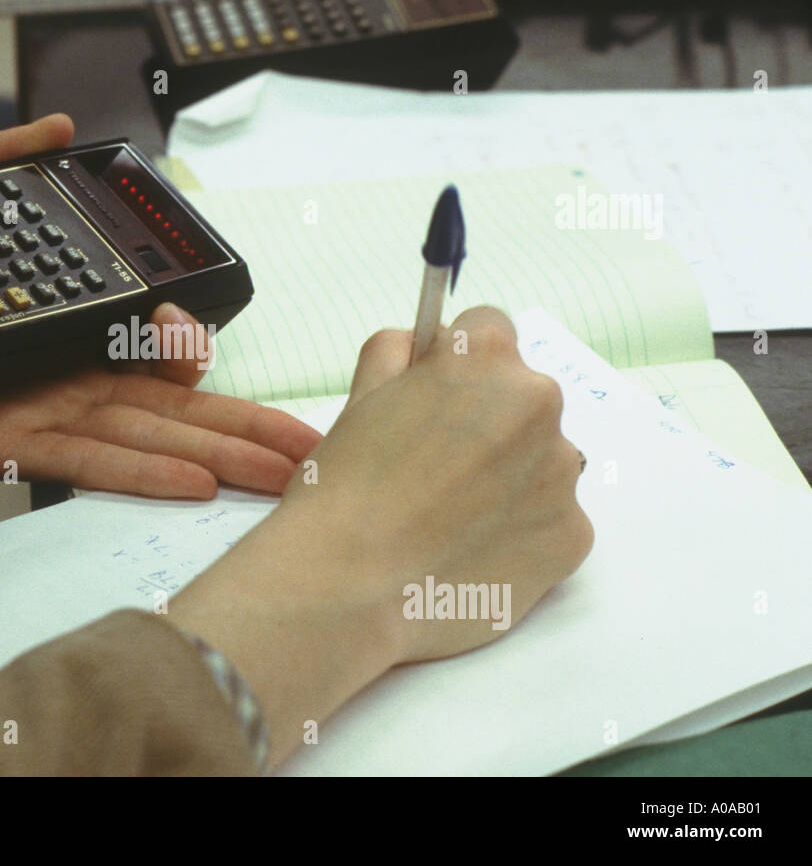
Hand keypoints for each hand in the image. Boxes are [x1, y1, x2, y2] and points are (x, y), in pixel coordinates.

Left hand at [0, 115, 320, 498]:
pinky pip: (84, 462)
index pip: (145, 344)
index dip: (187, 346)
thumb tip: (58, 129)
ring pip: (146, 439)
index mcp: (59, 334)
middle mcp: (63, 382)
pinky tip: (197, 484)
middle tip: (308, 445)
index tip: (207, 341)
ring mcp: (40, 418)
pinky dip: (142, 474)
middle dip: (243, 426)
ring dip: (217, 455)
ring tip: (282, 472)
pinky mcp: (4, 449)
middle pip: (168, 407)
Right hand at [170, 306, 593, 765]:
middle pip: (521, 397)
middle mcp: (539, 406)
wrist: (350, 586)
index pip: (489, 330)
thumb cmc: (344, 488)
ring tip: (447, 520)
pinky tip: (468, 551)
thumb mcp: (358, 396)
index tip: (432, 398)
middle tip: (432, 469)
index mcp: (485, 360)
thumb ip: (396, 353)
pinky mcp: (572, 536)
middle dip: (487, 422)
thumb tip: (422, 349)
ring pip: (540, 460)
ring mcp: (563, 475)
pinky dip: (518, 532)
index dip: (455, 364)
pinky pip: (550, 519)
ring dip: (506, 478)